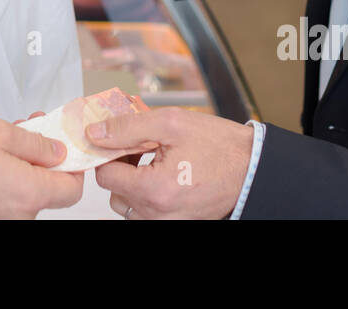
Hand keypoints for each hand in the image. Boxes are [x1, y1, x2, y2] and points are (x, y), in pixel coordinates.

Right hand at [0, 117, 83, 217]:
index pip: (73, 189)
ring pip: (23, 192)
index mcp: (30, 193)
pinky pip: (3, 198)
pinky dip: (1, 179)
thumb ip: (36, 143)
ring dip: (19, 166)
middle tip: (30, 128)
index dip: (73, 164)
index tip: (64, 142)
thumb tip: (58, 151)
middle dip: (42, 157)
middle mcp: (19, 215)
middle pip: (47, 189)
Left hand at [89, 108, 253, 218]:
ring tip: (153, 159)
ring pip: (128, 205)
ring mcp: (167, 223)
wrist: (252, 168)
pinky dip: (147, 194)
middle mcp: (158, 215)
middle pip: (114, 192)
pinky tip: (162, 174)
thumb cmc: (219, 147)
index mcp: (154, 190)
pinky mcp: (175, 224)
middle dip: (121, 167)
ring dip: (133, 181)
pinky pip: (146, 213)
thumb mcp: (171, 123)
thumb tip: (96, 133)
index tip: (120, 140)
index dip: (108, 153)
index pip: (104, 176)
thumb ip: (128, 128)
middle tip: (140, 146)